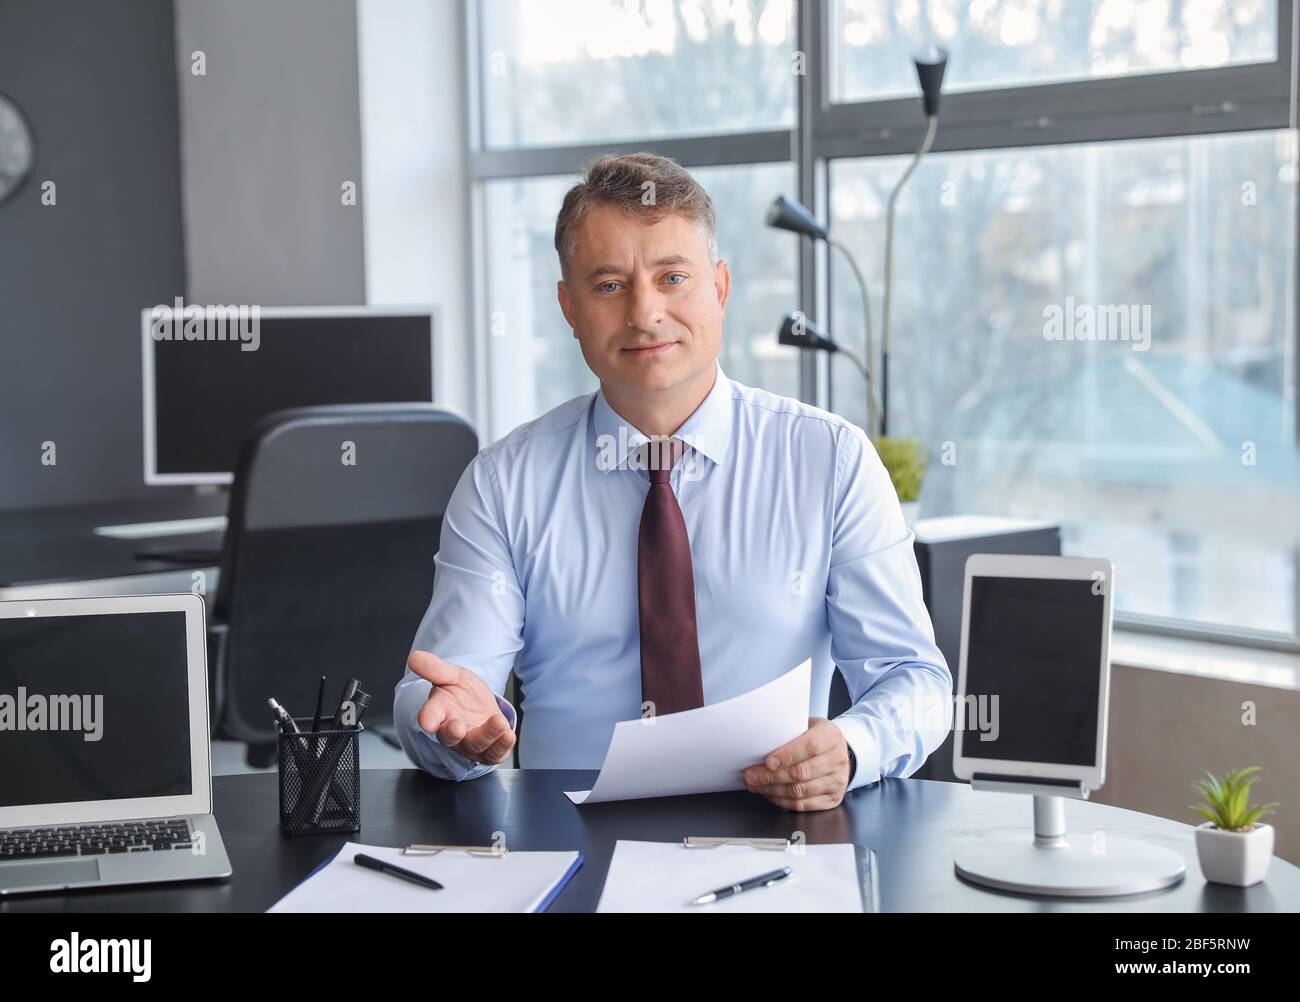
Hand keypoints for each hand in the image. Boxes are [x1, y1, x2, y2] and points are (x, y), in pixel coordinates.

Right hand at [407, 651, 515, 765]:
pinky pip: (495, 752)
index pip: (429, 716)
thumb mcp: (453, 676)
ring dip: (487, 734)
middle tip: (457, 725)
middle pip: (449, 737)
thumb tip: (414, 657)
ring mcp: (470, 743)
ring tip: (498, 721)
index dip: (427, 719)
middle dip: (452, 732)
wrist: (483, 708)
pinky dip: (503, 744)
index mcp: (439, 712)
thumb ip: (435, 668)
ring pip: (475, 744)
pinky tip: (509, 735)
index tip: (427, 721)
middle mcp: (453, 731)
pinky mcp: (489, 750)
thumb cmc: (464, 695)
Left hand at [744, 717, 851, 811]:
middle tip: (751, 775)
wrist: (839, 751)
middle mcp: (837, 760)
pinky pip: (803, 805)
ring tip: (756, 785)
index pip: (810, 747)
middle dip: (771, 776)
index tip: (767, 761)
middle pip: (801, 772)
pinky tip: (770, 793)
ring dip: (773, 790)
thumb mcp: (807, 725)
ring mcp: (837, 781)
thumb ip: (789, 733)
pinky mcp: (833, 798)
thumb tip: (759, 745)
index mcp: (831, 737)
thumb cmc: (817, 736)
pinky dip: (782, 801)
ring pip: (800, 791)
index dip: (787, 755)